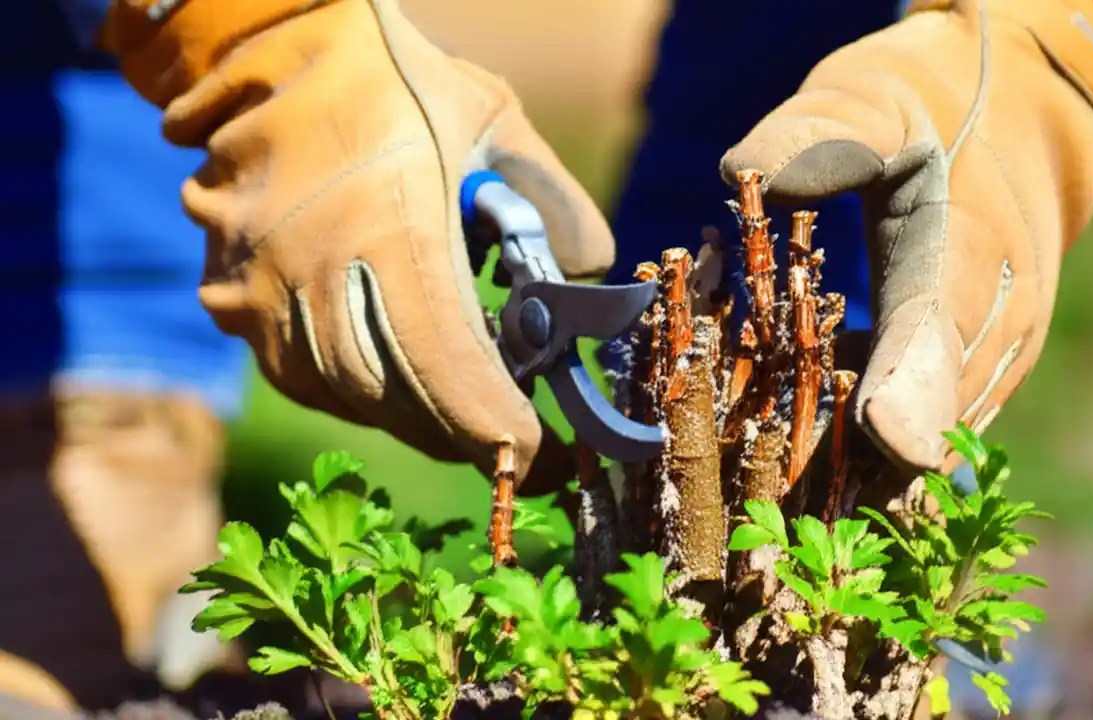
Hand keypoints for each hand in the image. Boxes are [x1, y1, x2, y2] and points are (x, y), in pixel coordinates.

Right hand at [104, 0, 614, 477]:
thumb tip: (589, 273)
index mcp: (386, 226)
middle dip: (465, 435)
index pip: (446, 368)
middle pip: (398, 401)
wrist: (267, 49)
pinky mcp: (231, 303)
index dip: (496, 427)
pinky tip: (397, 379)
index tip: (541, 455)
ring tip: (464, 414)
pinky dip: (359, 394)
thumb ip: (552, 200)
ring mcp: (259, 295)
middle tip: (517, 448)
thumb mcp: (495, 119)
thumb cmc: (396, 83)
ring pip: (348, 400)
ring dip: (415, 418)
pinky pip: (304, 378)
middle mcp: (311, 273)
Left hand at [721, 0, 1092, 471]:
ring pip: (931, 444)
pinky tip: (797, 458)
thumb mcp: (875, 97)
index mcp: (978, 252)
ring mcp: (995, 364)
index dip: (909, 392)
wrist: (1020, 124)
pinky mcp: (977, 383)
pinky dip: (868, 455)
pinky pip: (924, 437)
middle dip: (858, 462)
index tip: (877, 434)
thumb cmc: (930, 108)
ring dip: (859, 471)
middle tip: (777, 497)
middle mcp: (1001, 327)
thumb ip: (820, 133)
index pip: (942, 336)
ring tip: (776, 495)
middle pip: (935, 418)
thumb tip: (747, 175)